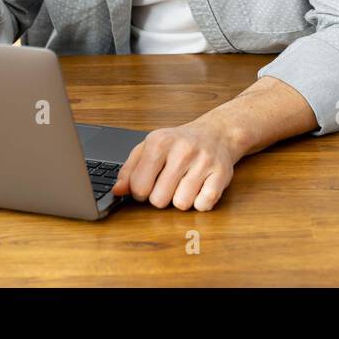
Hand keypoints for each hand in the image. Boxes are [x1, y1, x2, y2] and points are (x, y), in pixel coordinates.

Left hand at [113, 118, 239, 210]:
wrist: (216, 133)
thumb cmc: (179, 143)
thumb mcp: (150, 148)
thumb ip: (129, 170)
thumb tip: (117, 191)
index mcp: (160, 142)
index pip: (139, 186)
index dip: (140, 192)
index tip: (147, 184)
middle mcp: (183, 150)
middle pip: (159, 199)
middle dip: (160, 197)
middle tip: (168, 183)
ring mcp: (204, 161)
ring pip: (181, 204)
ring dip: (180, 200)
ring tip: (184, 184)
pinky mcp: (222, 173)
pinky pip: (204, 205)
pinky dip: (200, 202)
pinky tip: (199, 188)